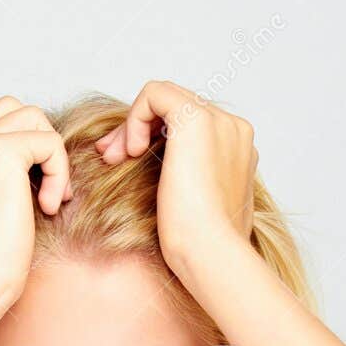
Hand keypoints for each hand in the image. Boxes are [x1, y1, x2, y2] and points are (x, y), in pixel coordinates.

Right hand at [0, 96, 72, 306]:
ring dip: (53, 158)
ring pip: (34, 118)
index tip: (36, 195)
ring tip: (49, 200)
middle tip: (49, 191)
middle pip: (17, 110)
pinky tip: (47, 207)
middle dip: (42, 144)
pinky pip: (48, 141)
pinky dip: (58, 172)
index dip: (29, 150)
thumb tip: (34, 175)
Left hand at [95, 80, 256, 283]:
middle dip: (136, 128)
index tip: (124, 159)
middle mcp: (232, 129)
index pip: (189, 121)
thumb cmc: (202, 244)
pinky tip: (130, 150)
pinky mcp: (195, 120)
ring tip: (113, 157)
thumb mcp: (200, 207)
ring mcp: (218, 121)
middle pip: (174, 107)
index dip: (152, 134)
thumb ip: (193, 182)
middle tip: (109, 157)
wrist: (209, 252)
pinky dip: (134, 116)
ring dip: (131, 124)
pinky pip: (155, 94)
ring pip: (164, 97)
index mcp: (236, 148)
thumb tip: (174, 179)